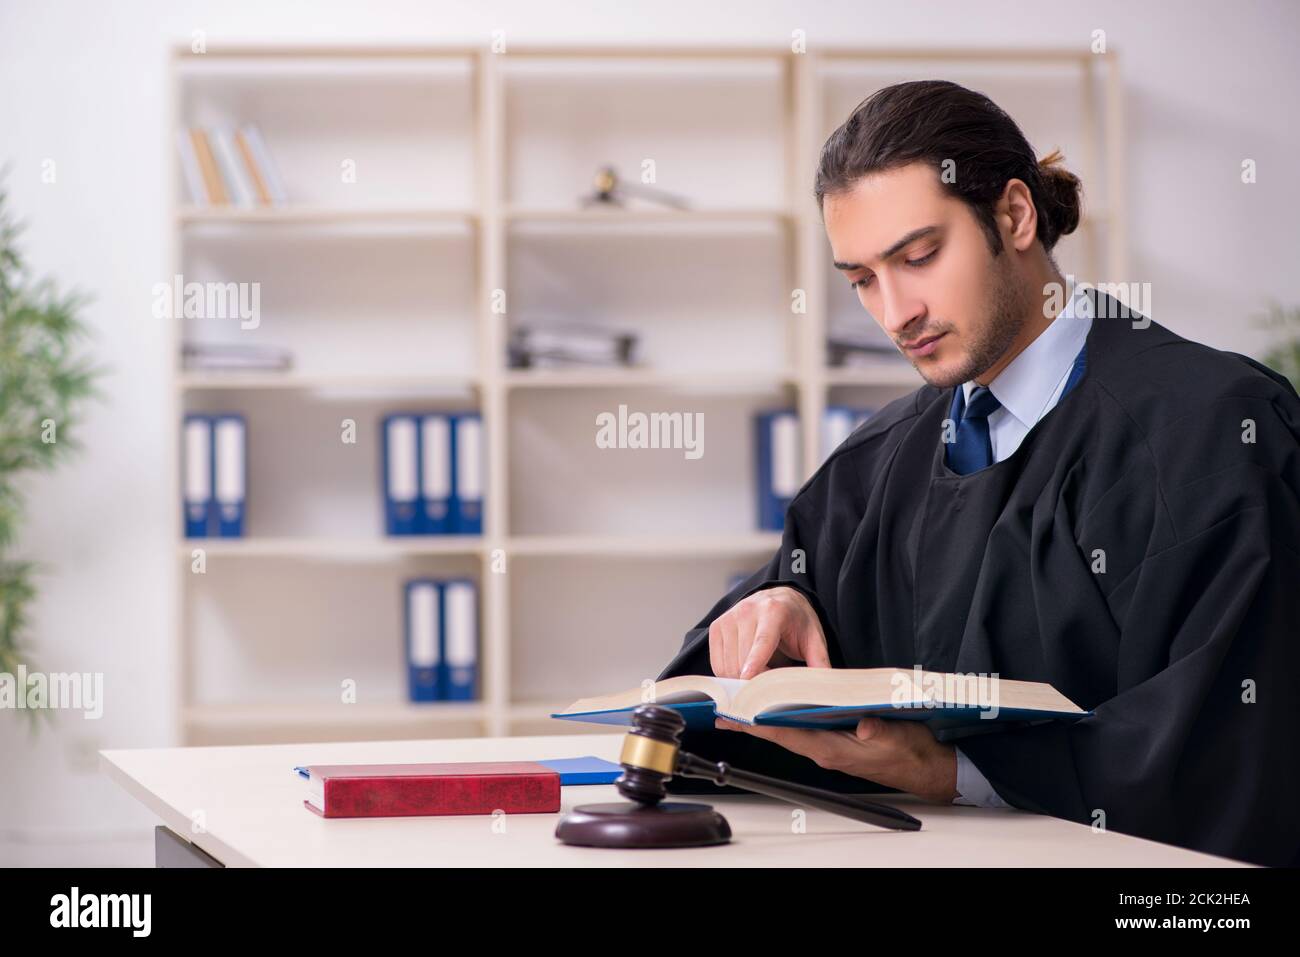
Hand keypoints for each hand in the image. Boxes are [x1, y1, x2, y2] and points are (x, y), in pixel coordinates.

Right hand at [709, 586, 829, 678]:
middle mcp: (748, 611)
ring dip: (742, 678)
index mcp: (774, 611)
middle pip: (743, 659)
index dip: (754, 662)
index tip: (747, 679)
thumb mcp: (814, 640)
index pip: (762, 641)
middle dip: (755, 680)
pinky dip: (729, 673)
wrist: (780, 598)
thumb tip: (827, 690)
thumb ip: (820, 663)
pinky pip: (718, 663)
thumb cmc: (797, 622)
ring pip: (728, 665)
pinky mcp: (717, 626)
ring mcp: (729, 617)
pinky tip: (745, 668)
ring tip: (761, 671)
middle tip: (772, 682)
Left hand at [714, 715, 958, 803]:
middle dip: (753, 723)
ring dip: (766, 720)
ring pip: (790, 732)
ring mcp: (830, 747)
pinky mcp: (837, 741)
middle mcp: (827, 750)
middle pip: (782, 734)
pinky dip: (786, 718)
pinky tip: (774, 707)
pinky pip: (804, 731)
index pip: (790, 735)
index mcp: (835, 750)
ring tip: (740, 707)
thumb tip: (864, 723)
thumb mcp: (898, 738)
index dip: (762, 725)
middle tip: (725, 712)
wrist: (927, 768)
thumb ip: (879, 730)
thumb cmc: (912, 753)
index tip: (738, 717)